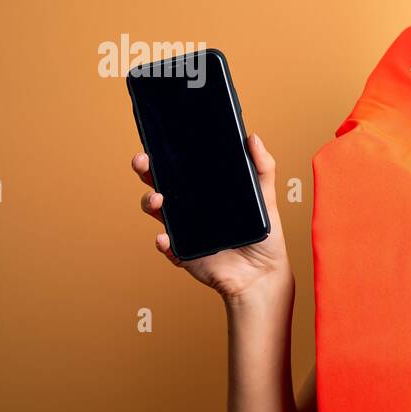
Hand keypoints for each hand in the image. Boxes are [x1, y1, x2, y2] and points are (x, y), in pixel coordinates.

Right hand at [131, 132, 291, 300]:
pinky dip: (162, 242)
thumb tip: (252, 137)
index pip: (180, 167)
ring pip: (157, 211)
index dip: (164, 154)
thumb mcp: (266, 198)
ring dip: (150, 202)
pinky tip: (165, 238)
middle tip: (144, 161)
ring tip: (159, 199)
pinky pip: (166, 245)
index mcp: (206, 190)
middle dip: (146, 170)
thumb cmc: (264, 236)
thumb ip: (262, 168)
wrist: (262, 273)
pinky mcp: (182, 251)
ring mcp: (184, 229)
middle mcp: (190, 207)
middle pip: (159, 183)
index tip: (156, 142)